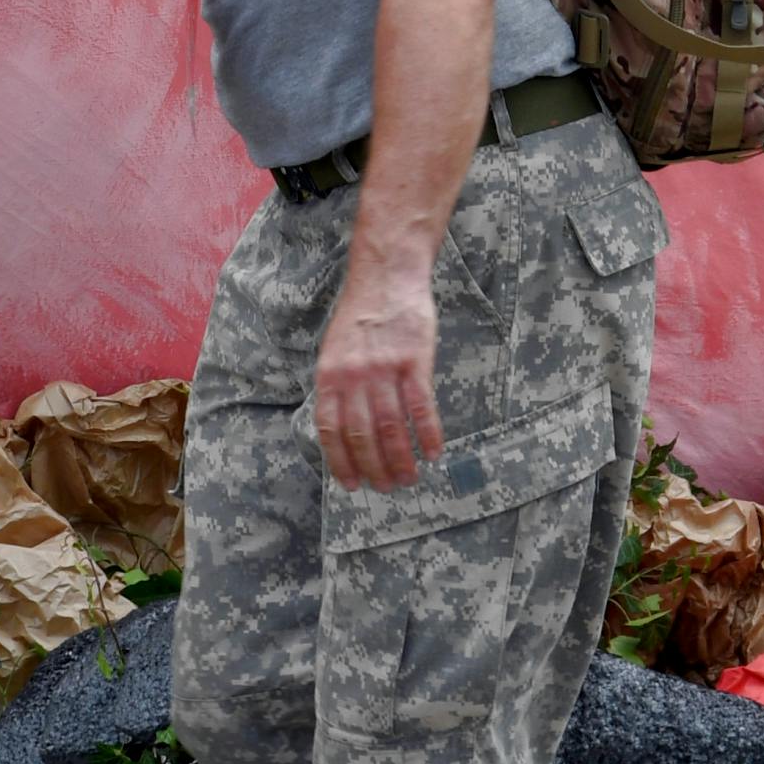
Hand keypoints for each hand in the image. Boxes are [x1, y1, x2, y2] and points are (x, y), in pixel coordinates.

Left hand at [311, 266, 443, 488]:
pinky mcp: (415, 361)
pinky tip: (434, 453)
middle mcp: (354, 376)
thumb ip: (337, 388)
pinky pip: (421, 407)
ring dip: (401, 460)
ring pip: (392, 427)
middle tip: (387, 488)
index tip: (352, 485)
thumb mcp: (334, 350)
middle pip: (362, 434)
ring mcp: (385, 369)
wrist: (387, 275)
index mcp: (330, 375)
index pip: (331, 430)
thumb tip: (341, 432)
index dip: (341, 462)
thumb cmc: (361, 316)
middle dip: (374, 468)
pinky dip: (428, 435)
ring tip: (410, 479)